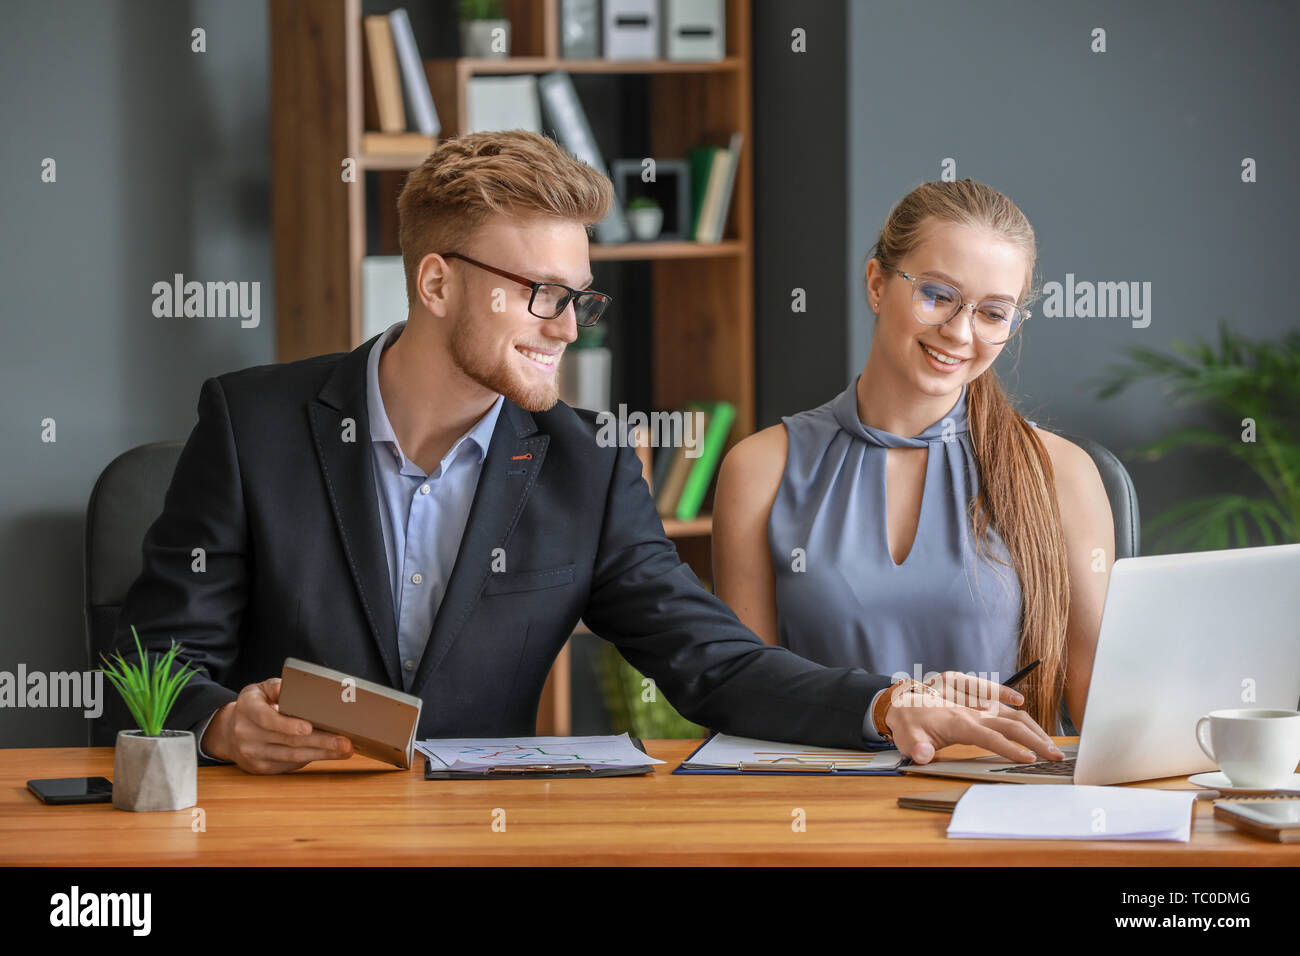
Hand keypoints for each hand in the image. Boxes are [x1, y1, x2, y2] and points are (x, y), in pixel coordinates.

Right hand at [202, 677, 352, 773]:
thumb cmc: (254, 706)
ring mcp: (253, 754)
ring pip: (292, 756)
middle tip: (344, 742)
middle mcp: (246, 734)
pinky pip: (290, 765)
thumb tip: (285, 688)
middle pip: (287, 741)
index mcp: (247, 709)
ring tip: (345, 750)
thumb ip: (275, 686)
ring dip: (322, 754)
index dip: (287, 724)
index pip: (267, 719)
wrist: (228, 732)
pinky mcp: (261, 768)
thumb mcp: (259, 689)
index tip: (308, 728)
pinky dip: (312, 759)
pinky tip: (330, 754)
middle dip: (320, 742)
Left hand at [883, 673, 1064, 764]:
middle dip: (1034, 739)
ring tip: (1048, 742)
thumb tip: (922, 753)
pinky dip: (1007, 695)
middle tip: (1054, 755)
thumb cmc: (906, 723)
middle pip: (1008, 723)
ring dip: (1030, 726)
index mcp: (956, 721)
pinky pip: (991, 690)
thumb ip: (916, 747)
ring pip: (1007, 710)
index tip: (1030, 759)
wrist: (897, 701)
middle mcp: (968, 707)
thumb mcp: (906, 740)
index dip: (1010, 749)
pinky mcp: (967, 688)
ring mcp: (970, 698)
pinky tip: (1020, 703)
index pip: (989, 737)